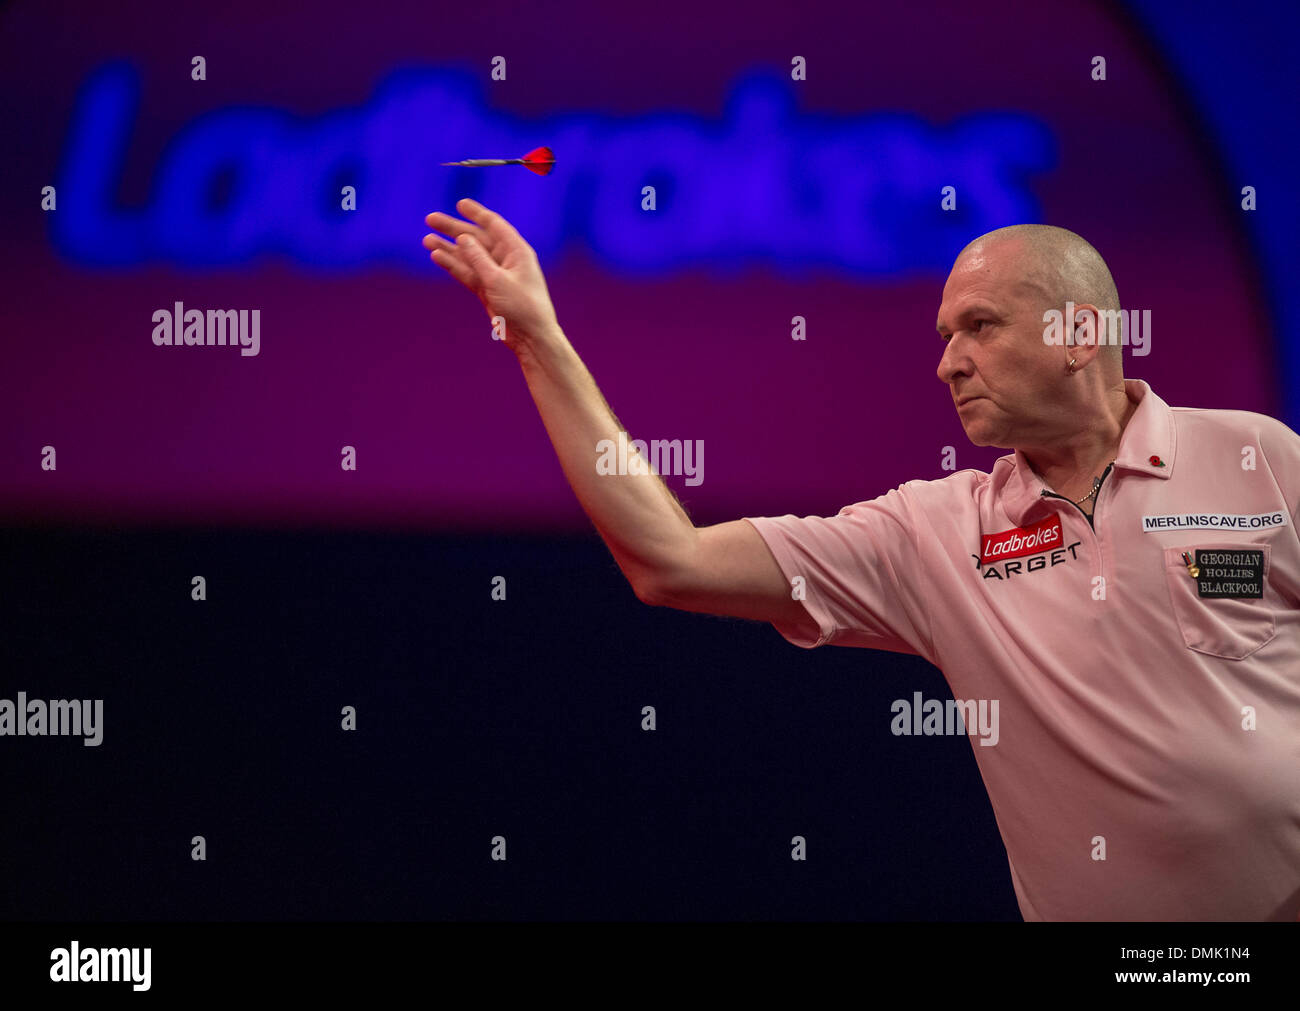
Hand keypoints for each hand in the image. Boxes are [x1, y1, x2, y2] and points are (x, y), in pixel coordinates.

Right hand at [423, 199, 559, 350]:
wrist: (530, 338)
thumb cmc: (522, 307)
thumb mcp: (498, 280)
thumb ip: (479, 258)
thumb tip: (463, 237)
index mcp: (516, 251)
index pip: (494, 225)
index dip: (476, 213)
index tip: (459, 203)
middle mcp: (506, 259)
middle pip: (476, 238)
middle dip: (453, 229)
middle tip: (430, 219)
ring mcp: (495, 275)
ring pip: (468, 256)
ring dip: (448, 248)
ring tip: (426, 240)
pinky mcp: (487, 290)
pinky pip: (467, 272)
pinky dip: (453, 265)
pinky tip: (436, 257)